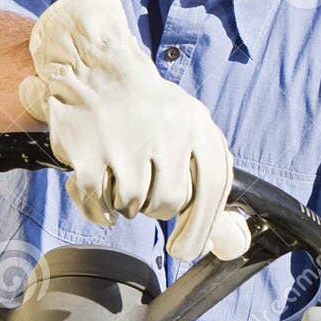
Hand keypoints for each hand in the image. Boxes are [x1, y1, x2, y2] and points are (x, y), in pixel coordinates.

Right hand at [19, 0, 251, 262]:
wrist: (95, 70)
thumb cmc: (146, 112)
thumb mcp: (188, 133)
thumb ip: (210, 184)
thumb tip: (231, 243)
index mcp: (196, 123)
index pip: (212, 188)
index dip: (201, 227)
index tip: (184, 250)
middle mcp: (166, 129)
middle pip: (171, 202)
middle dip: (156, 206)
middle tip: (144, 186)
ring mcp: (125, 140)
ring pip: (134, 206)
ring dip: (125, 202)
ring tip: (119, 173)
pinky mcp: (89, 152)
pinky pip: (100, 204)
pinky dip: (97, 207)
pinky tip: (98, 186)